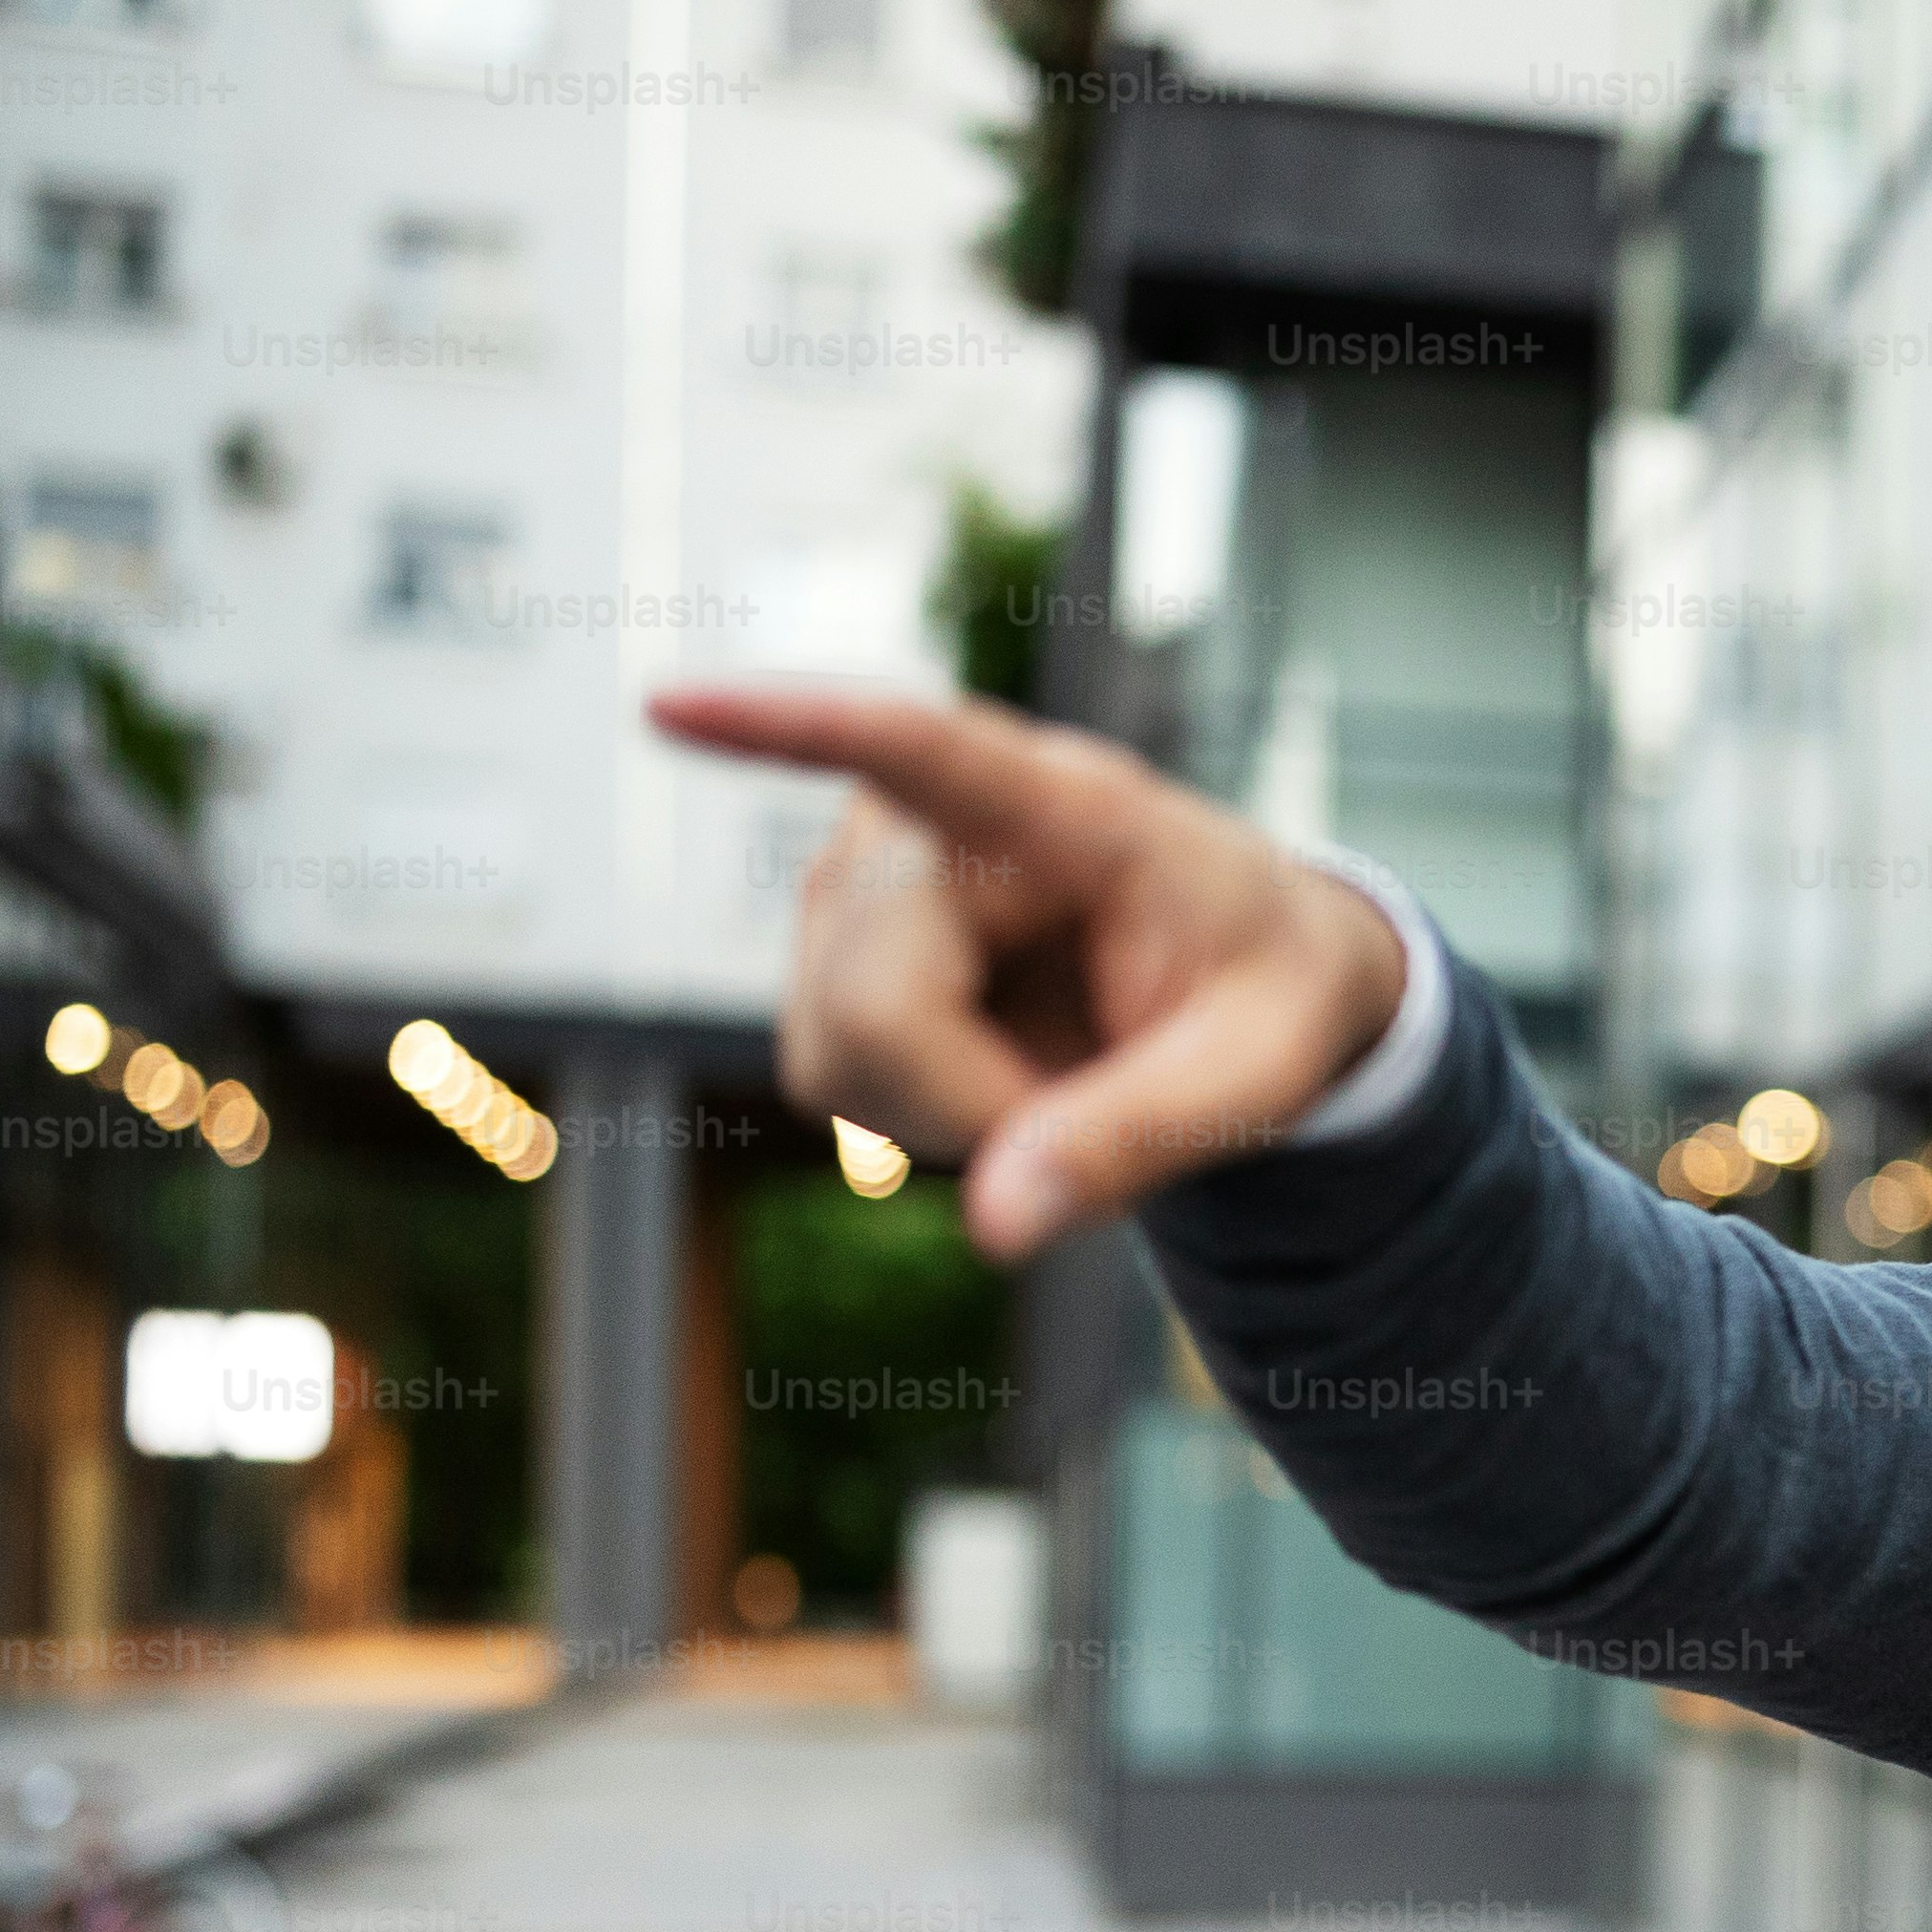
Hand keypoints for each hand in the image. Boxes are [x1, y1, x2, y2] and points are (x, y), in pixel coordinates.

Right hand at [645, 686, 1410, 1260]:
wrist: (1244, 977)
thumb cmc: (1261, 991)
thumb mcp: (1257, 1072)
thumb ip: (1144, 1137)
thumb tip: (998, 1224)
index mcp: (1059, 803)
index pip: (913, 748)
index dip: (786, 732)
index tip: (669, 706)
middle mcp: (925, 822)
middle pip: (875, 1006)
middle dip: (976, 1103)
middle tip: (1091, 1099)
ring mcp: (856, 883)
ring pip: (837, 1053)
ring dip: (950, 1109)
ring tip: (1055, 1063)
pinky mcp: (824, 949)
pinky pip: (829, 1076)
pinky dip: (919, 1110)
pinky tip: (994, 1065)